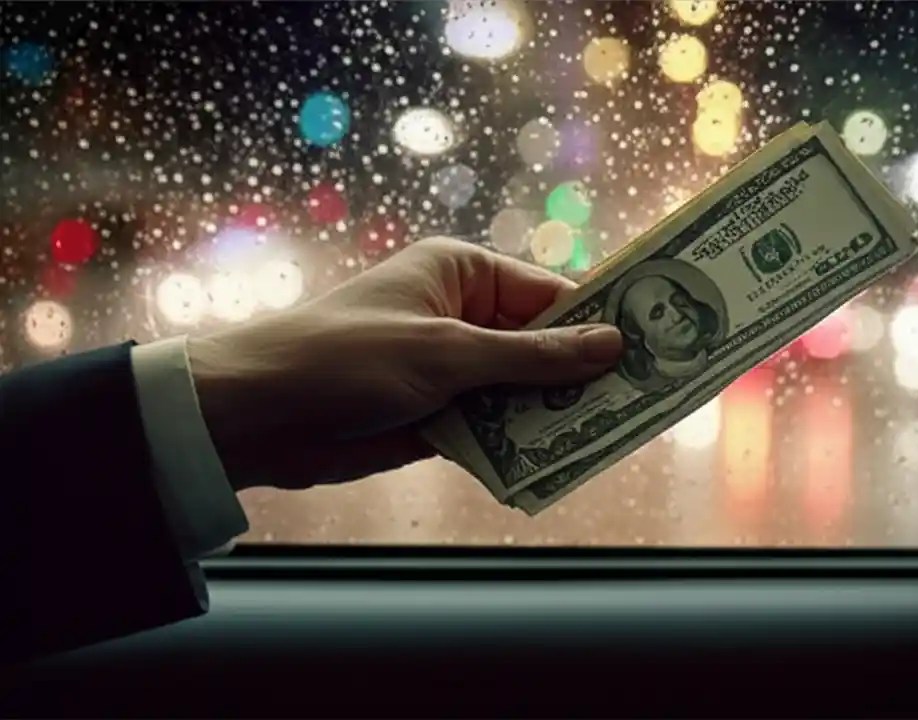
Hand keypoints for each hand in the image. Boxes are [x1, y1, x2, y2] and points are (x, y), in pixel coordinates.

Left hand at [188, 236, 622, 490]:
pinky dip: (520, 444)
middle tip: (645, 400)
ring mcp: (450, 369)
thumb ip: (532, 355)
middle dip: (582, 374)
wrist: (255, 416)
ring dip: (555, 414)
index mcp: (462, 274)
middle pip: (543, 345)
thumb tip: (611, 344)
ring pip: (523, 391)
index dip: (599, 321)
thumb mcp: (449, 352)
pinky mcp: (437, 416)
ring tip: (613, 433)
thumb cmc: (347, 357)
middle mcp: (461, 316)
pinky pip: (494, 428)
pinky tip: (560, 460)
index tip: (651, 346)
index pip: (550, 293)